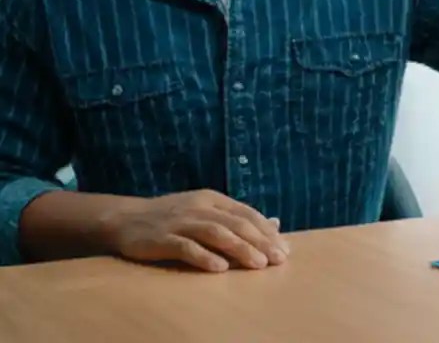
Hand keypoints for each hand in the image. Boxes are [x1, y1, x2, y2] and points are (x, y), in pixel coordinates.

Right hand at [102, 189, 289, 272]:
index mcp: (213, 199)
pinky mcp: (161, 238)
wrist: (124, 219)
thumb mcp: (206, 211)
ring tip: (258, 265)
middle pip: (235, 224)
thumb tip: (276, 223)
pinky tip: (219, 268)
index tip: (284, 249)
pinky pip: (185, 247)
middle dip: (260, 242)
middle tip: (278, 260)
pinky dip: (204, 257)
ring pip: (216, 233)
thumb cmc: (171, 218)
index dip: (267, 231)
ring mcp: (180, 222)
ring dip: (240, 249)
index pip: (246, 214)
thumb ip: (238, 218)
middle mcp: (199, 208)